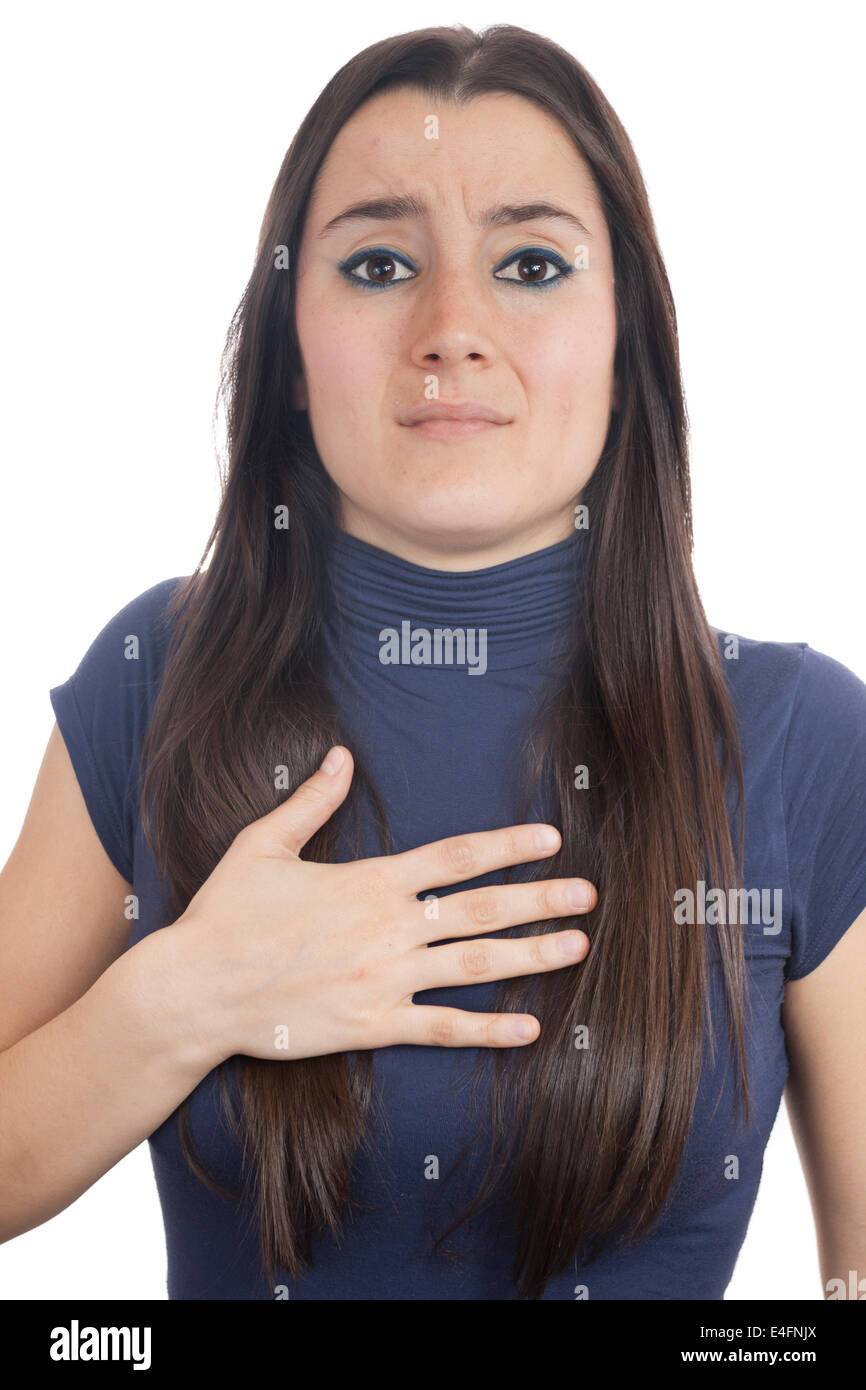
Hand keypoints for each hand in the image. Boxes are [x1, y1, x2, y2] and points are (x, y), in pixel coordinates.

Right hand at [172, 745, 595, 1063]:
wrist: (197, 990)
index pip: (454, 858)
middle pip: (480, 910)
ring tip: (578, 946)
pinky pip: (443, 1029)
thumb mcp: (264, 844)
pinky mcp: (372, 1025)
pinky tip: (530, 1028)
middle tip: (589, 894)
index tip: (549, 838)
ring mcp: (384, 980)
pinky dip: (488, 1030)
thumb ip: (312, 802)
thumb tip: (341, 757)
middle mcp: (387, 929)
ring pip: (474, 966)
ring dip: (531, 956)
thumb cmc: (227, 914)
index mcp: (369, 883)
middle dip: (540, 900)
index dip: (506, 846)